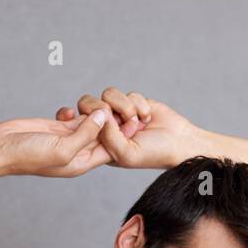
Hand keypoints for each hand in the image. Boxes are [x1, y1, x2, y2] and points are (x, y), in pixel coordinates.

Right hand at [0, 110, 138, 177]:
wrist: (0, 149)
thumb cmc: (28, 155)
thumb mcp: (62, 148)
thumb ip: (86, 134)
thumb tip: (105, 117)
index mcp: (81, 162)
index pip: (110, 149)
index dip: (124, 135)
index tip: (136, 119)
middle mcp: (76, 152)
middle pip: (103, 136)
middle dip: (115, 122)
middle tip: (127, 105)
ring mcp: (65, 139)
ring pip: (90, 124)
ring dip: (99, 114)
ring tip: (111, 101)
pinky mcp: (54, 127)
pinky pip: (74, 118)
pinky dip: (79, 111)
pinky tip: (78, 106)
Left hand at [56, 87, 203, 169]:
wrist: (180, 143)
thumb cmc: (153, 154)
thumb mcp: (125, 152)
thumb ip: (108, 136)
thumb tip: (98, 115)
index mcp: (98, 143)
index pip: (76, 125)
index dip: (70, 118)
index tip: (68, 113)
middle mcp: (106, 127)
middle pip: (87, 103)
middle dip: (102, 108)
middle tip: (118, 119)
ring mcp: (119, 113)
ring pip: (108, 94)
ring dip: (125, 106)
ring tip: (138, 122)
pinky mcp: (133, 102)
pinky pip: (127, 93)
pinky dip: (139, 104)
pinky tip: (147, 117)